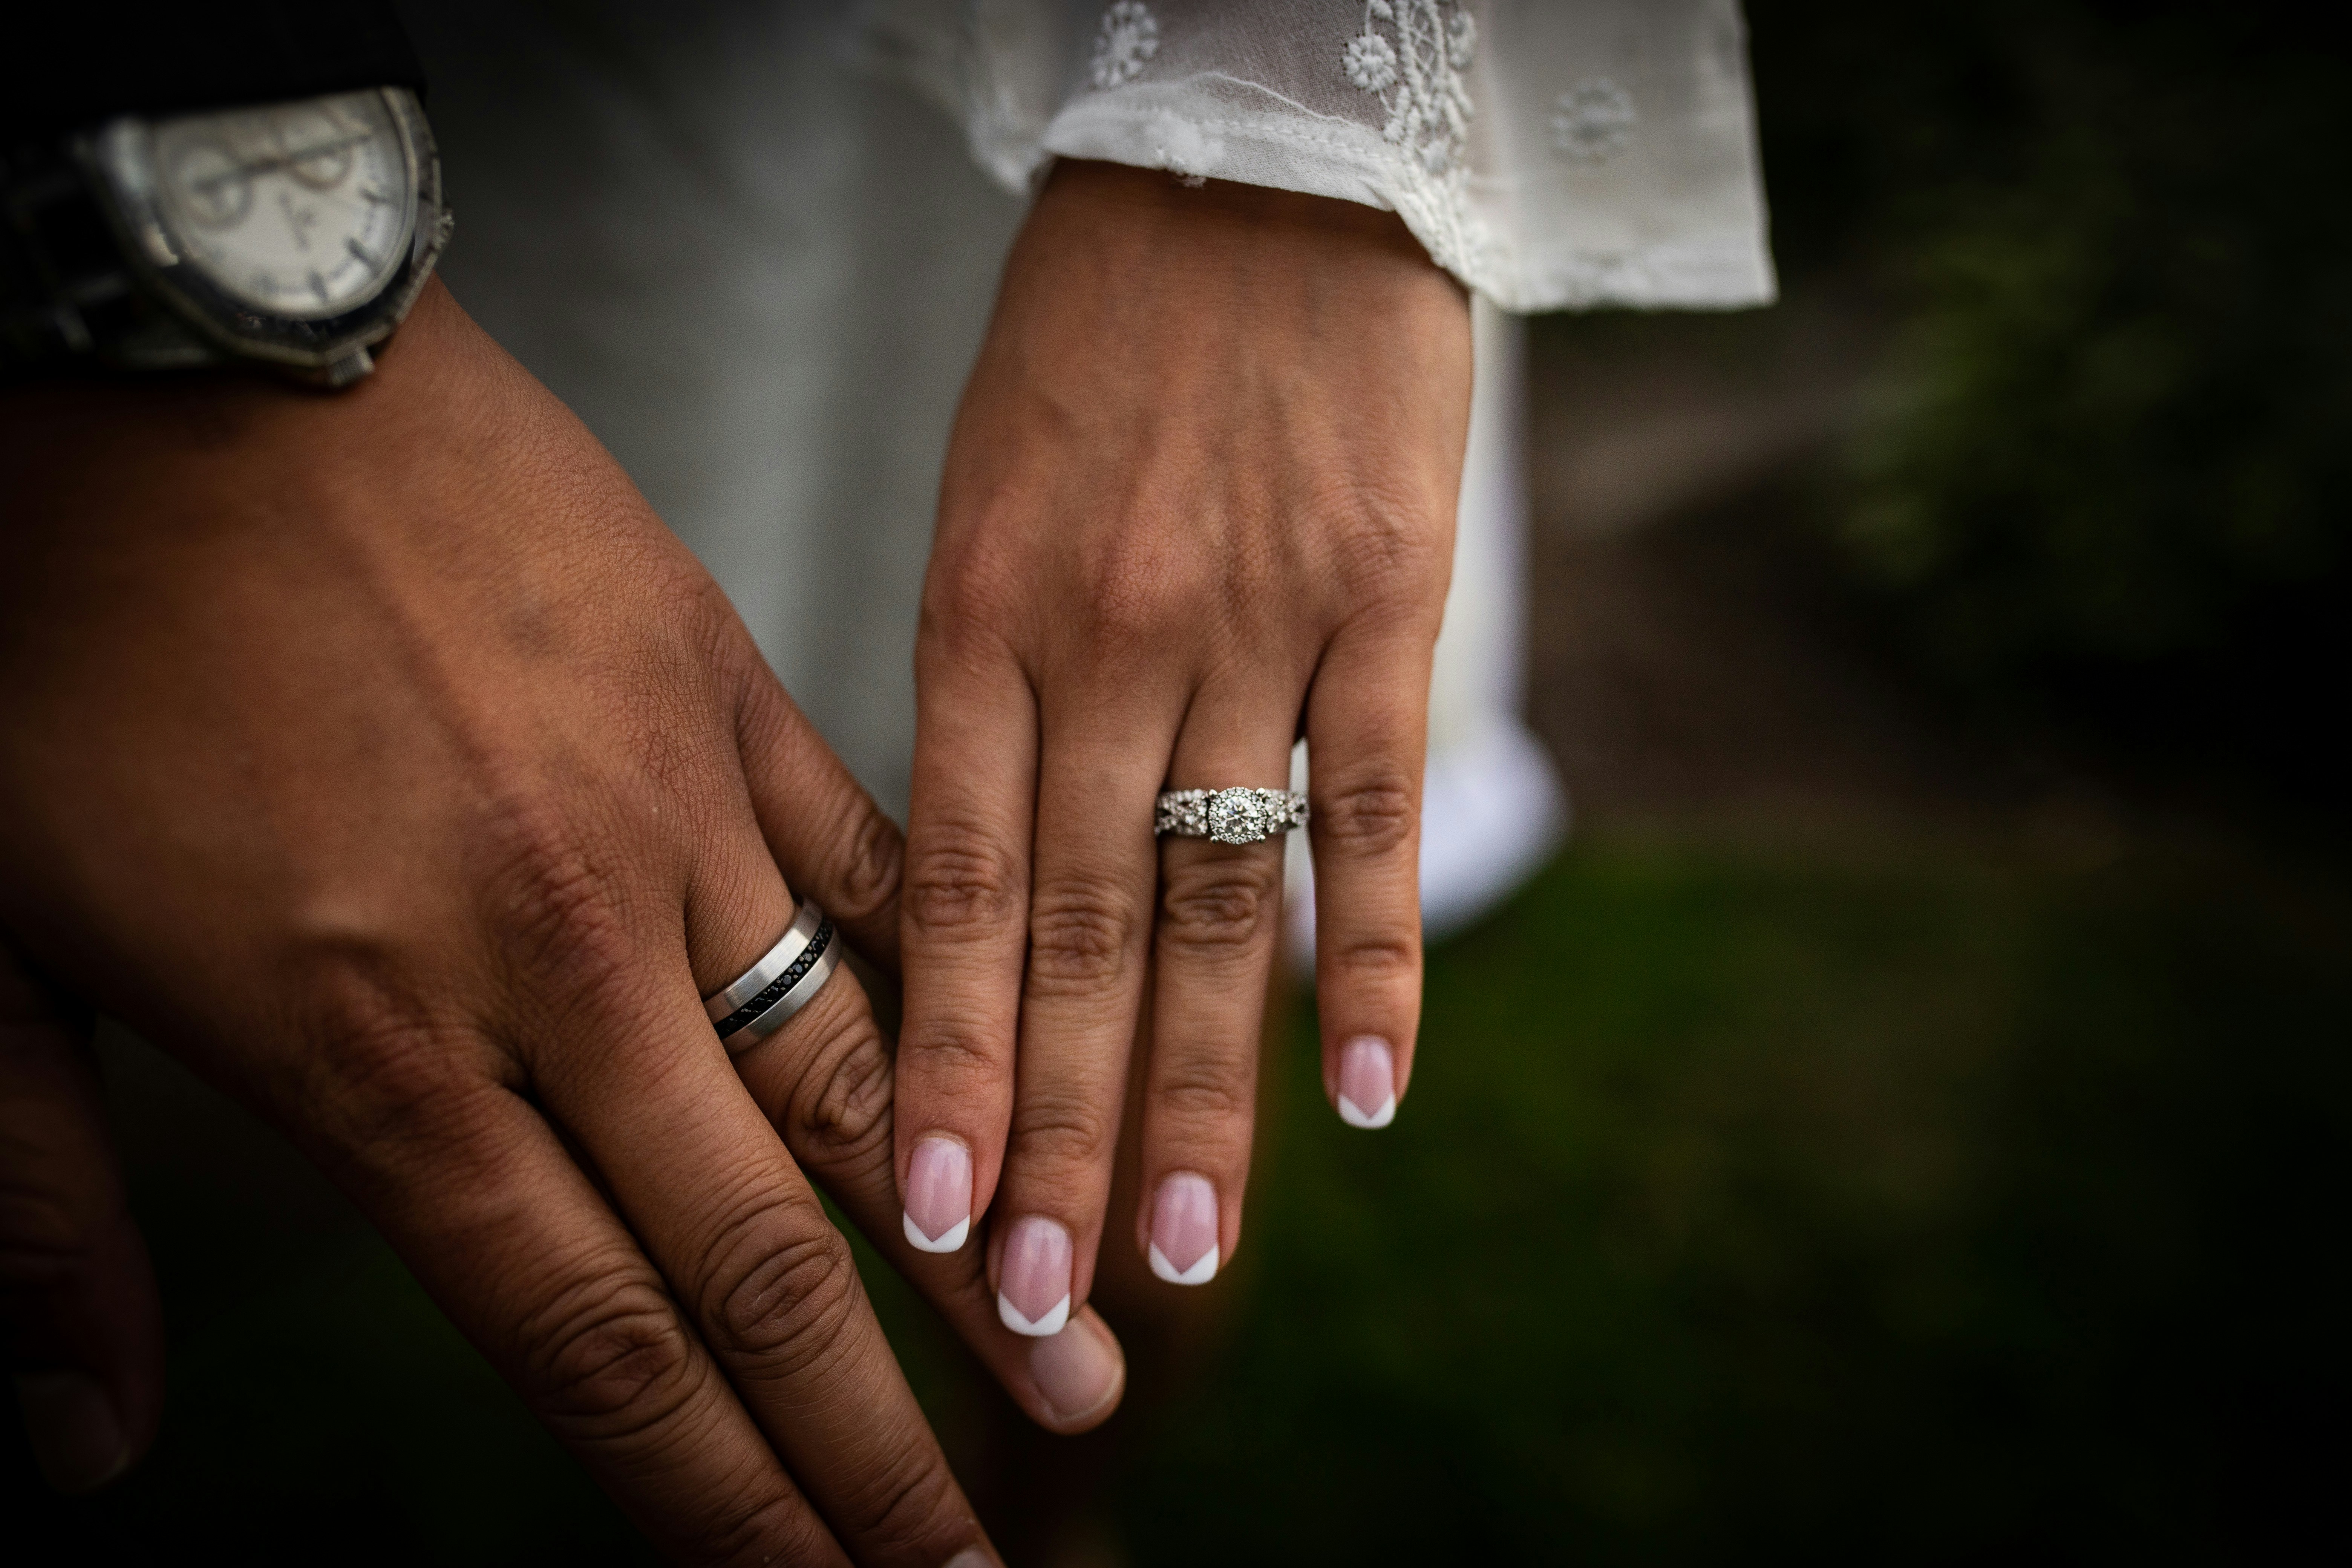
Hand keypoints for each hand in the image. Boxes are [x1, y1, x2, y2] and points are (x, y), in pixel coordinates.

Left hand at [0, 282, 1121, 1561]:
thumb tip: (81, 1449)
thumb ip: (35, 1217)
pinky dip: (943, 984)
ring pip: (855, 1074)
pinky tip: (1024, 1064)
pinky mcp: (715, 693)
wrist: (187, 360)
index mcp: (375, 1049)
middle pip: (754, 1249)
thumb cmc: (67, 649)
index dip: (727, 1501)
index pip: (595, 1341)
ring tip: (1088, 1336)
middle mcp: (552, 965)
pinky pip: (862, 866)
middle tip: (994, 1556)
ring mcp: (659, 824)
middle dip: (880, 1434)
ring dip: (974, 1230)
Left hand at [895, 163, 1469, 1328]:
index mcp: (980, 615)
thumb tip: (997, 889)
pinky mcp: (1383, 592)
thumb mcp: (992, 500)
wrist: (1251, 156)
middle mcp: (1106, 640)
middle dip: (1062, 1135)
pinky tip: (1369, 1100)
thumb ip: (991, 690)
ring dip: (1203, 1093)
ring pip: (1220, 903)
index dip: (954, 1070)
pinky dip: (1377, 953)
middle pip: (1086, 936)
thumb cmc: (1101, 341)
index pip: (964, 894)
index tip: (936, 1226)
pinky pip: (1376, 800)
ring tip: (1183, 1257)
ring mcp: (1252, 622)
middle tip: (1046, 1306)